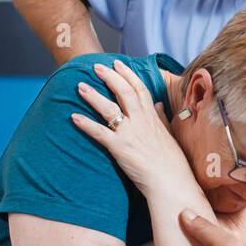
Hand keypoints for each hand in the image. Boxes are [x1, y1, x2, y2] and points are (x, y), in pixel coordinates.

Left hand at [69, 59, 192, 191]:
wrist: (171, 181)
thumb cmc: (172, 162)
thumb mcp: (168, 135)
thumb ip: (161, 118)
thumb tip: (158, 104)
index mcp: (152, 117)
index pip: (139, 89)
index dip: (127, 74)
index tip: (118, 64)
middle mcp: (141, 121)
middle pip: (123, 91)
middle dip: (109, 77)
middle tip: (96, 66)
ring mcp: (130, 133)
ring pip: (109, 108)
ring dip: (93, 96)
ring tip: (80, 86)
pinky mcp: (120, 147)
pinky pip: (99, 133)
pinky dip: (86, 124)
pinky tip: (74, 117)